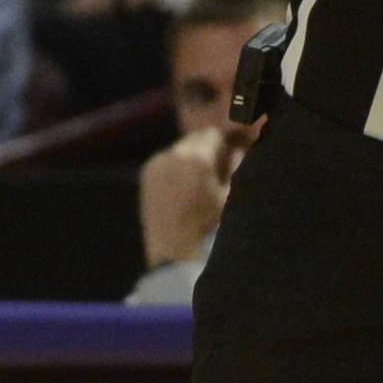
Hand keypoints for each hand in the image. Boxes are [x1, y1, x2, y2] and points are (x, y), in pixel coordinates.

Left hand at [139, 125, 240, 267]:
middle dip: (205, 146)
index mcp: (197, 159)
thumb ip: (235, 168)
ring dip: (189, 154)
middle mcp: (173, 155)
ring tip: (198, 176)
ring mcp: (156, 163)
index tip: (229, 149)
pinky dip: (174, 165)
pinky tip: (182, 183)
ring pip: (179, 148)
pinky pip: (165, 159)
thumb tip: (236, 151)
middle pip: (194, 138)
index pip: (211, 134)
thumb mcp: (228, 196)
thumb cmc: (208, 225)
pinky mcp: (146, 173)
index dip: (222, 141)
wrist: (174, 248)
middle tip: (215, 163)